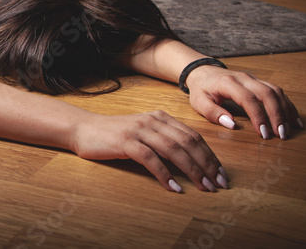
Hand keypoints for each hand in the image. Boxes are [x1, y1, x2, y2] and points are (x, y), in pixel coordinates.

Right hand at [70, 111, 228, 192]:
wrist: (84, 129)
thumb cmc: (114, 135)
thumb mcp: (144, 133)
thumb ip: (164, 141)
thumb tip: (191, 161)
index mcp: (161, 117)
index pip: (193, 136)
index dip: (210, 156)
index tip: (221, 174)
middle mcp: (153, 121)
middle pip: (188, 143)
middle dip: (207, 165)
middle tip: (218, 183)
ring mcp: (139, 130)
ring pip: (174, 150)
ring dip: (192, 170)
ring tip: (202, 186)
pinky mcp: (126, 142)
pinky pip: (151, 159)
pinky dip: (165, 175)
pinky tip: (174, 187)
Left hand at [185, 66, 302, 139]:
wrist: (203, 71)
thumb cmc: (201, 89)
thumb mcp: (199, 102)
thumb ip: (213, 113)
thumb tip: (232, 125)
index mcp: (228, 83)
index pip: (248, 99)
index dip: (258, 116)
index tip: (263, 133)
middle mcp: (244, 78)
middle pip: (267, 93)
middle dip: (277, 115)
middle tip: (282, 135)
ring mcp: (254, 79)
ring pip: (276, 91)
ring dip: (286, 110)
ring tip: (291, 129)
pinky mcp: (259, 82)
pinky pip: (277, 91)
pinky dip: (287, 105)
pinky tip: (293, 119)